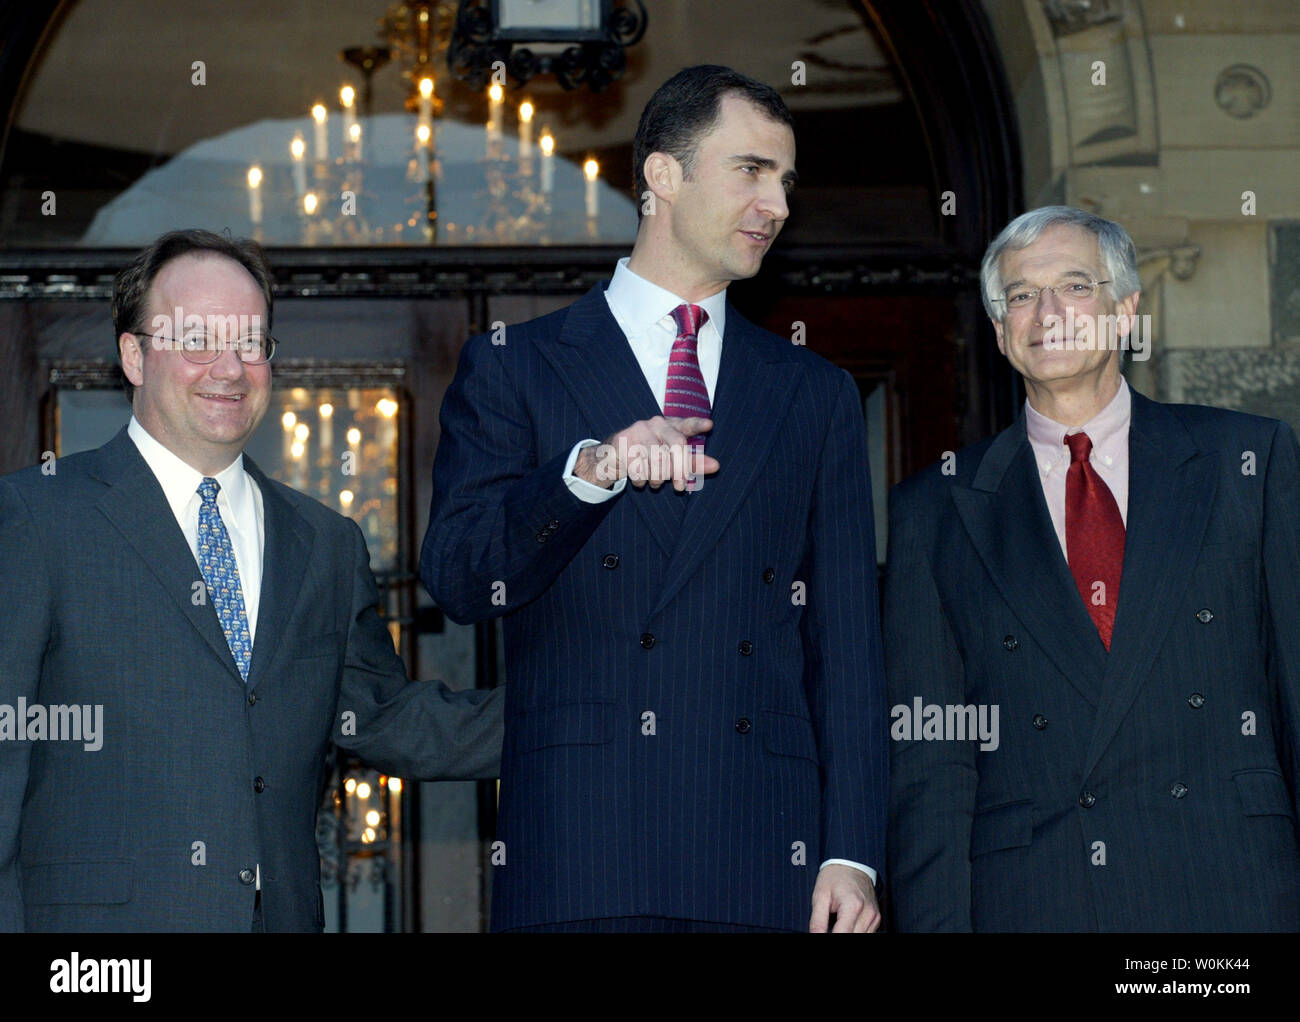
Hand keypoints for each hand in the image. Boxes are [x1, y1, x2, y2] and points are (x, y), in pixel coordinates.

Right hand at [573, 415, 719, 491]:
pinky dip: (642, 480)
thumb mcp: (671, 459)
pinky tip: (640, 481)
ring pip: (658, 458)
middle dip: (680, 469)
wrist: (613, 456)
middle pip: (677, 444)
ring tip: (655, 483)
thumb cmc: (649, 456)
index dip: (697, 424)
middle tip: (680, 488)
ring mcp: (639, 432)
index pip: (686, 424)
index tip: (710, 425)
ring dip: (658, 478)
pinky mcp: (624, 443)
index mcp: (670, 426)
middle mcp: (656, 424)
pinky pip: (639, 467)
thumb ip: (693, 462)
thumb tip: (716, 466)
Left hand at [809, 864, 880, 932]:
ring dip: (847, 934)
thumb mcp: (820, 896)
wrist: (851, 864)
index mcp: (853, 906)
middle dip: (838, 935)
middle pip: (852, 938)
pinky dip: (854, 932)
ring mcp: (875, 917)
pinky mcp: (877, 919)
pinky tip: (846, 925)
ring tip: (837, 924)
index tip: (821, 933)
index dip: (829, 938)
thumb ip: (817, 921)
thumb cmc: (834, 878)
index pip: (842, 935)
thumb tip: (815, 936)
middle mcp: (868, 913)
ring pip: (860, 938)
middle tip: (828, 927)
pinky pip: (866, 934)